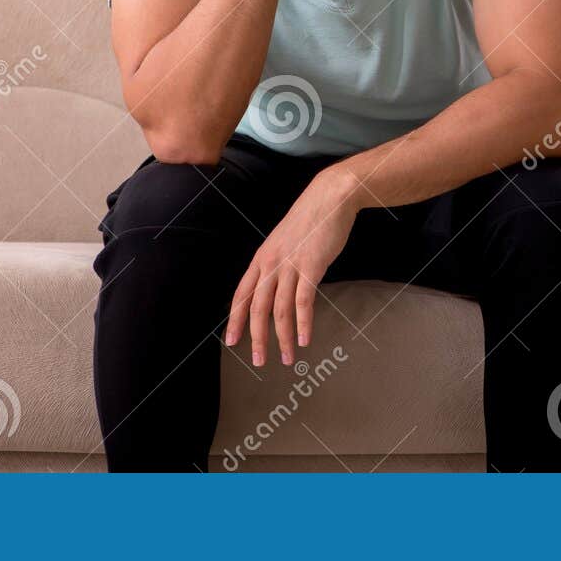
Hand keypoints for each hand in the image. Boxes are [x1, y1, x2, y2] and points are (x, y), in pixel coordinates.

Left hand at [225, 167, 361, 366]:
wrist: (329, 198)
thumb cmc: (309, 220)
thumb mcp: (284, 242)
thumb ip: (277, 264)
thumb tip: (277, 288)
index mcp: (261, 258)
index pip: (241, 294)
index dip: (236, 320)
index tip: (232, 341)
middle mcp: (271, 263)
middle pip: (257, 308)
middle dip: (257, 338)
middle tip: (259, 361)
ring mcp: (290, 264)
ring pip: (280, 310)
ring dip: (283, 338)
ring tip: (287, 357)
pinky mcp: (311, 266)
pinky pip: (304, 301)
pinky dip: (303, 323)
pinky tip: (305, 339)